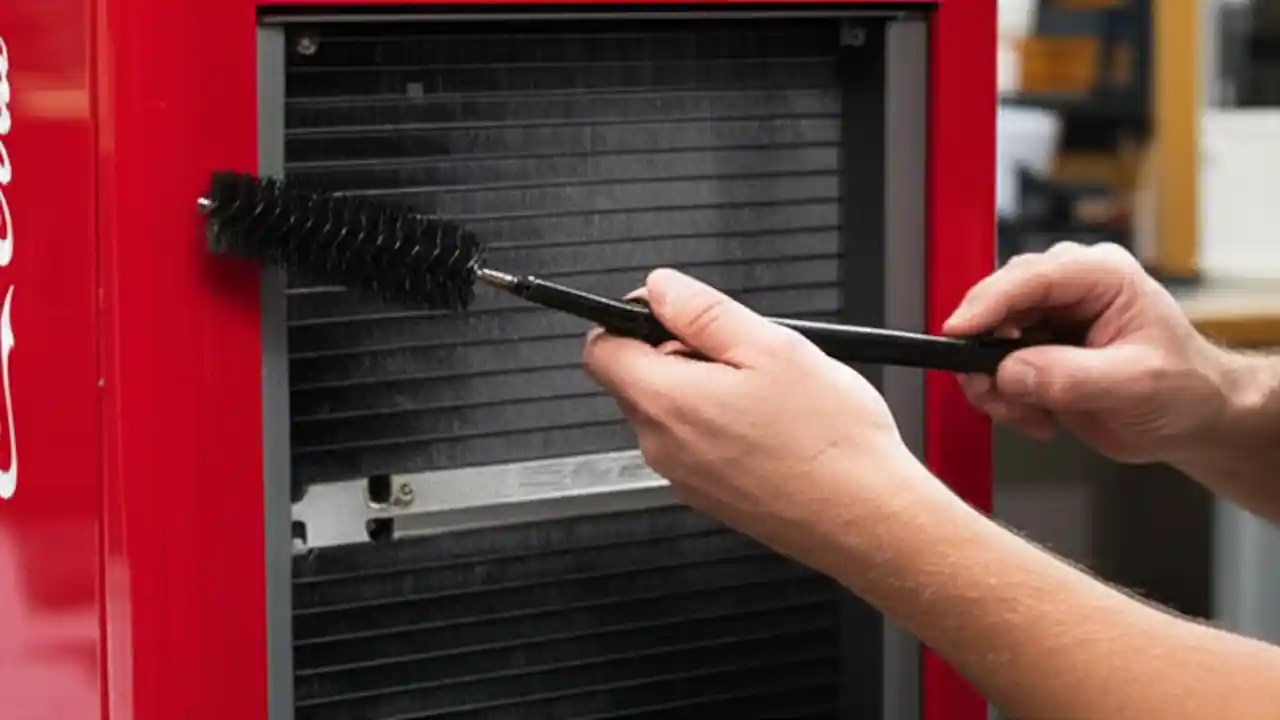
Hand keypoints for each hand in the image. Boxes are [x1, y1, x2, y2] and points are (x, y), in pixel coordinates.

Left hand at [582, 269, 930, 565]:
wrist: (868, 520)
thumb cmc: (830, 443)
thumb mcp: (771, 346)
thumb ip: (703, 311)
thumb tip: (660, 288)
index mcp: (665, 402)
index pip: (600, 349)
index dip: (631, 319)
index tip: (673, 311)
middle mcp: (660, 446)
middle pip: (636, 379)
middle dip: (678, 353)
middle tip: (741, 353)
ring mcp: (683, 477)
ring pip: (670, 412)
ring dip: (704, 390)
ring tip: (767, 393)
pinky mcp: (709, 497)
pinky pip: (696, 445)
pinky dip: (723, 426)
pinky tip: (773, 427)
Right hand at [944, 242, 1229, 464]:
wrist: (1193, 420)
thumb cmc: (1186, 389)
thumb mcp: (1134, 383)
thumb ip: (1068, 376)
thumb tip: (1009, 371)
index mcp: (1101, 276)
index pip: (1030, 278)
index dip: (988, 303)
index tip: (958, 331)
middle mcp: (1069, 290)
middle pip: (998, 306)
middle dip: (987, 354)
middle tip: (995, 392)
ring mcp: (1048, 321)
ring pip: (986, 341)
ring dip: (996, 385)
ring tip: (1031, 414)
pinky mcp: (1035, 352)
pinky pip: (993, 370)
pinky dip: (1005, 400)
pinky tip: (1039, 417)